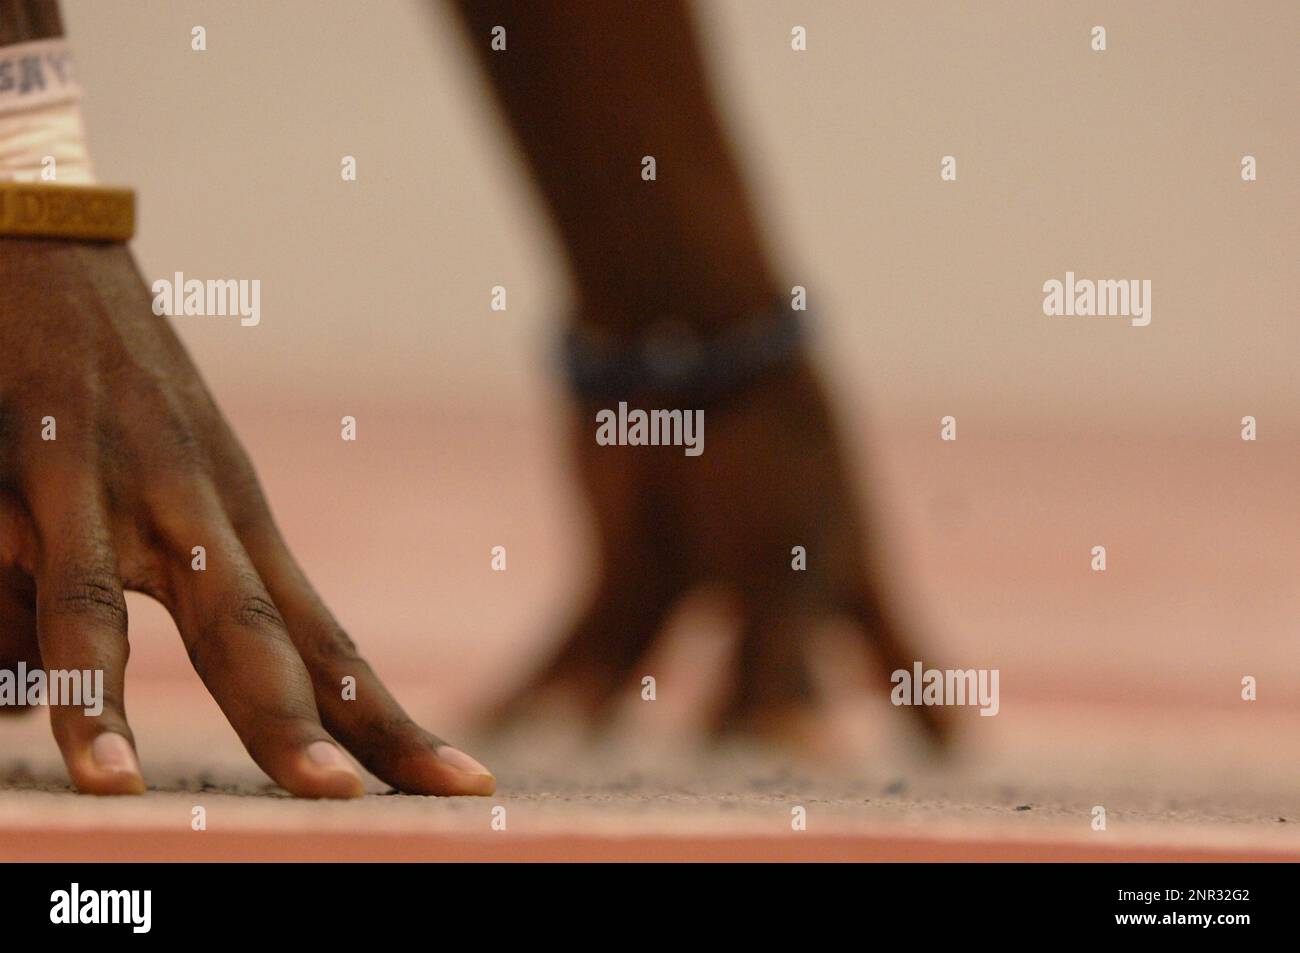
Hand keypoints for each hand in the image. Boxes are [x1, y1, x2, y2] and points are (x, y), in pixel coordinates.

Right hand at [0, 239, 493, 796]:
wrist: (50, 241)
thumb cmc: (122, 387)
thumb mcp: (173, 487)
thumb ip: (171, 591)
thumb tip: (132, 699)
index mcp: (241, 521)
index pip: (328, 641)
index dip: (391, 720)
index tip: (463, 784)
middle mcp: (190, 504)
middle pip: (251, 631)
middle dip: (294, 724)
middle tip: (345, 805)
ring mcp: (99, 475)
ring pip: (103, 600)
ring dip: (104, 697)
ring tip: (120, 784)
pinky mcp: (16, 448)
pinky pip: (7, 557)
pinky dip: (8, 632)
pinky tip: (14, 701)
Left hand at [489, 356, 950, 747]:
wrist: (679, 342)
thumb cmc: (765, 452)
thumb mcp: (783, 570)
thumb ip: (782, 671)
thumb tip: (803, 763)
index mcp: (840, 583)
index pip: (898, 661)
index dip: (928, 714)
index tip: (957, 760)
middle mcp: (766, 592)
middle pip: (761, 689)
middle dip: (744, 737)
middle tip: (728, 787)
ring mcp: (690, 583)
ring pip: (655, 680)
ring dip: (617, 729)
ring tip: (581, 778)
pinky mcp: (616, 572)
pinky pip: (577, 647)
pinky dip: (542, 689)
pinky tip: (502, 726)